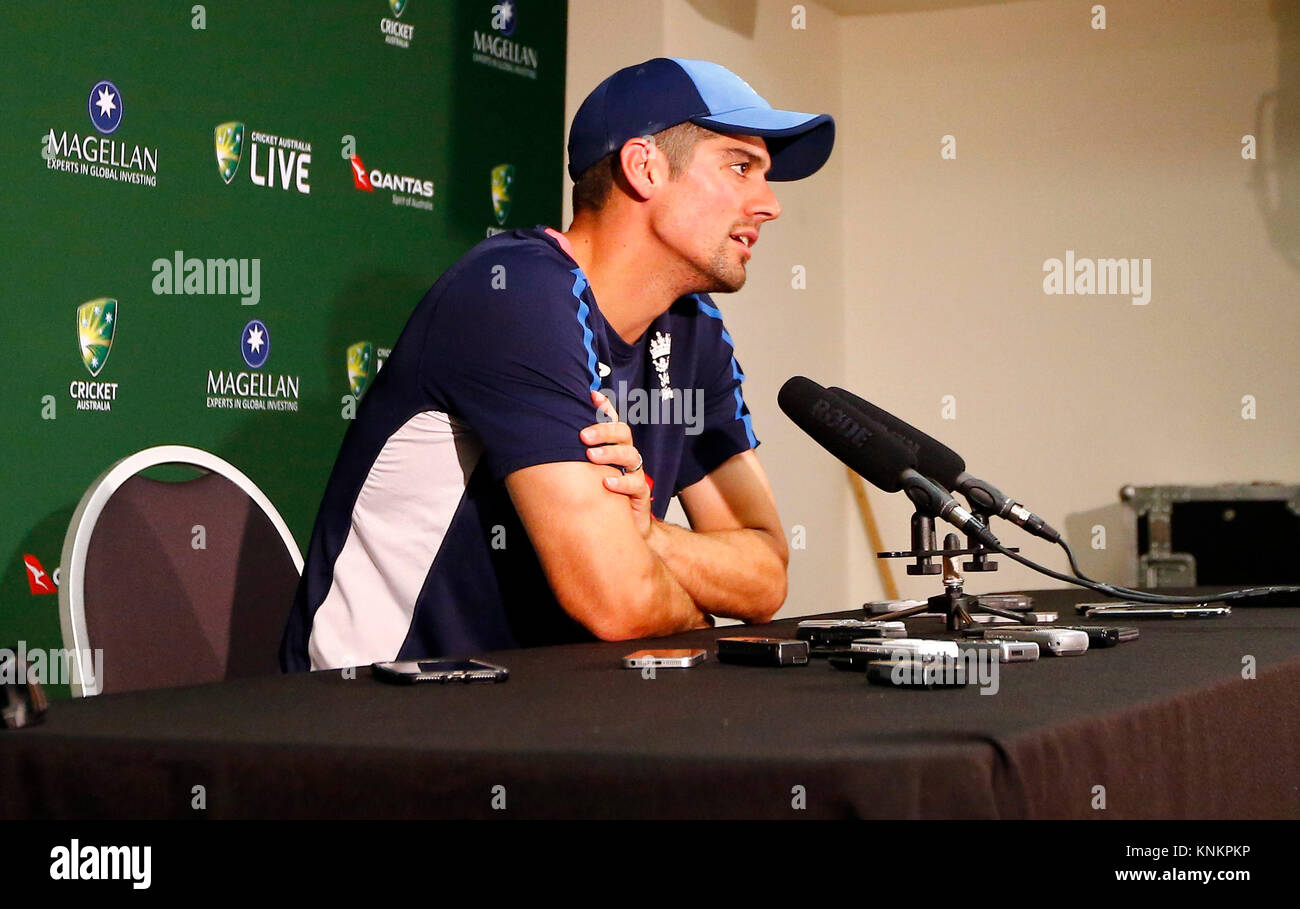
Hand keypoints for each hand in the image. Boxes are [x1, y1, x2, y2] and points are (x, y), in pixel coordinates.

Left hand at [581, 389, 652, 538]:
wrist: (619, 529)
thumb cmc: (599, 497)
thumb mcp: (584, 473)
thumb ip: (573, 454)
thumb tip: (546, 434)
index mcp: (613, 447)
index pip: (612, 421)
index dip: (604, 408)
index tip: (592, 395)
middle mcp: (625, 457)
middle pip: (623, 433)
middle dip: (604, 431)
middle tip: (583, 436)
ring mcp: (634, 474)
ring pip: (631, 455)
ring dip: (610, 453)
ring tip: (591, 456)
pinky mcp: (640, 495)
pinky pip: (636, 484)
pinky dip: (621, 482)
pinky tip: (606, 483)